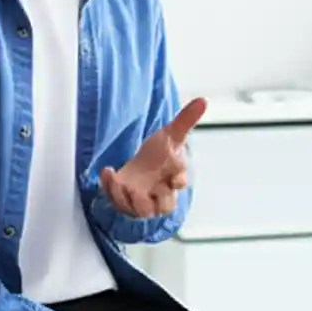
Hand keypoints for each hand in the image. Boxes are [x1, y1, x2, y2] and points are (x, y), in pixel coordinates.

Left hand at [100, 98, 207, 217]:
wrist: (139, 169)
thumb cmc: (160, 155)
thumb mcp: (171, 135)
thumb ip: (186, 120)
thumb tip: (203, 100)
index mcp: (174, 178)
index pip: (180, 182)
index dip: (177, 179)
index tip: (173, 172)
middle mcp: (160, 193)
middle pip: (164, 207)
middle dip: (155, 201)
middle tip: (141, 191)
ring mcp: (141, 200)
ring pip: (141, 210)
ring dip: (130, 201)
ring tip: (123, 185)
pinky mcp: (124, 202)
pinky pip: (118, 203)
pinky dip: (110, 189)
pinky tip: (108, 171)